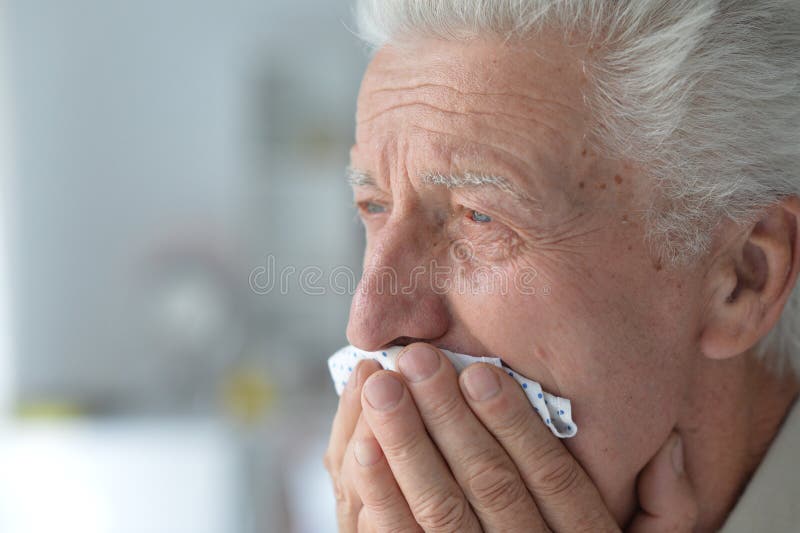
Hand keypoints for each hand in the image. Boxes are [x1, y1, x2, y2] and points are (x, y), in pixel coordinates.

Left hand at [324, 343, 697, 530]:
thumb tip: (670, 449)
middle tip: (417, 361)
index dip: (516, 425)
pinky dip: (379, 498)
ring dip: (408, 446)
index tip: (482, 375)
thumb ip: (665, 507)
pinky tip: (361, 450)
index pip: (555, 480)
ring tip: (382, 386)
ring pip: (441, 514)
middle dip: (449, 420)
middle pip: (490, 488)